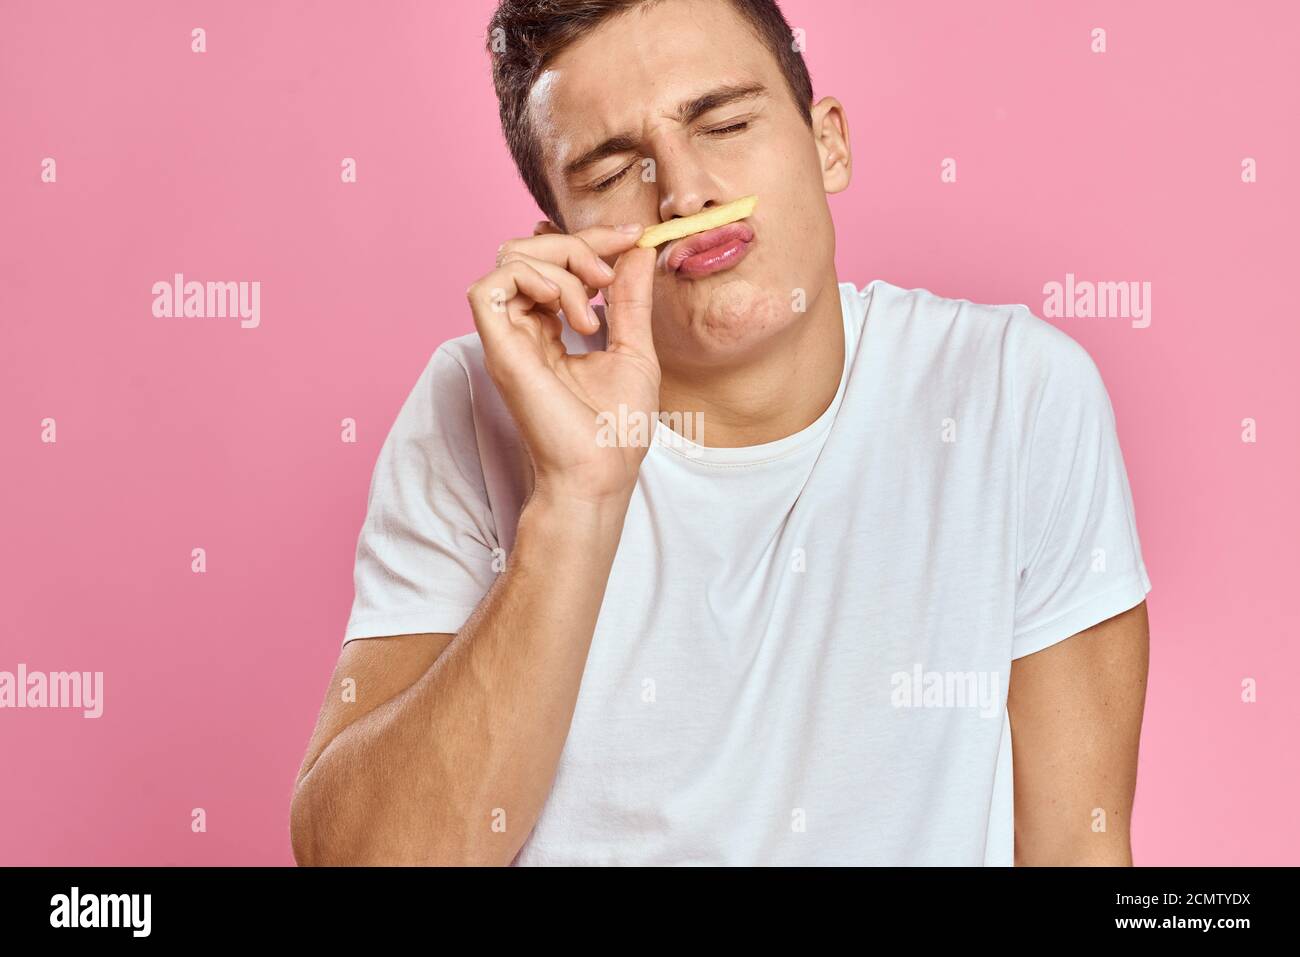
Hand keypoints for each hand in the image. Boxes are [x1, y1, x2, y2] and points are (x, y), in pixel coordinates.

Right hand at [466, 223, 659, 505]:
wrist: (601, 473)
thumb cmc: (616, 429)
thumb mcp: (634, 348)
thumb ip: (630, 299)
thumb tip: (638, 251)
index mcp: (549, 331)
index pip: (555, 261)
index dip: (591, 240)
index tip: (633, 239)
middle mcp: (523, 329)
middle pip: (527, 249)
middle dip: (576, 244)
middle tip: (609, 275)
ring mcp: (507, 337)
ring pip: (510, 258)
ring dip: (561, 265)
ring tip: (592, 308)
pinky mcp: (498, 348)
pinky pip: (492, 284)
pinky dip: (536, 280)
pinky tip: (571, 313)